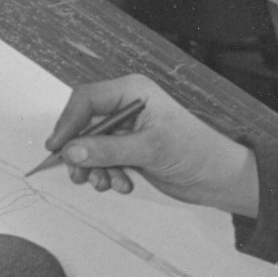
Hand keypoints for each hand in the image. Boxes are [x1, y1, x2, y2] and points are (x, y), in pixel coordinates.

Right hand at [39, 73, 257, 213]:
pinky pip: (104, 159)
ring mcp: (127, 129)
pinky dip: (108, 174)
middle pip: (85, 125)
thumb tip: (72, 151)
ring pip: (92, 146)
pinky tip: (122, 183)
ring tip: (109, 183)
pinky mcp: (130, 148)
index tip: (58, 147)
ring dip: (96, 168)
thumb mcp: (150, 149)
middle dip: (82, 153)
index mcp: (133, 92)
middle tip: (80, 175)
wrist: (219, 177)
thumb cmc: (197, 151)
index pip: (86, 100)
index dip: (68, 123)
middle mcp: (127, 107)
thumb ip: (107, 150)